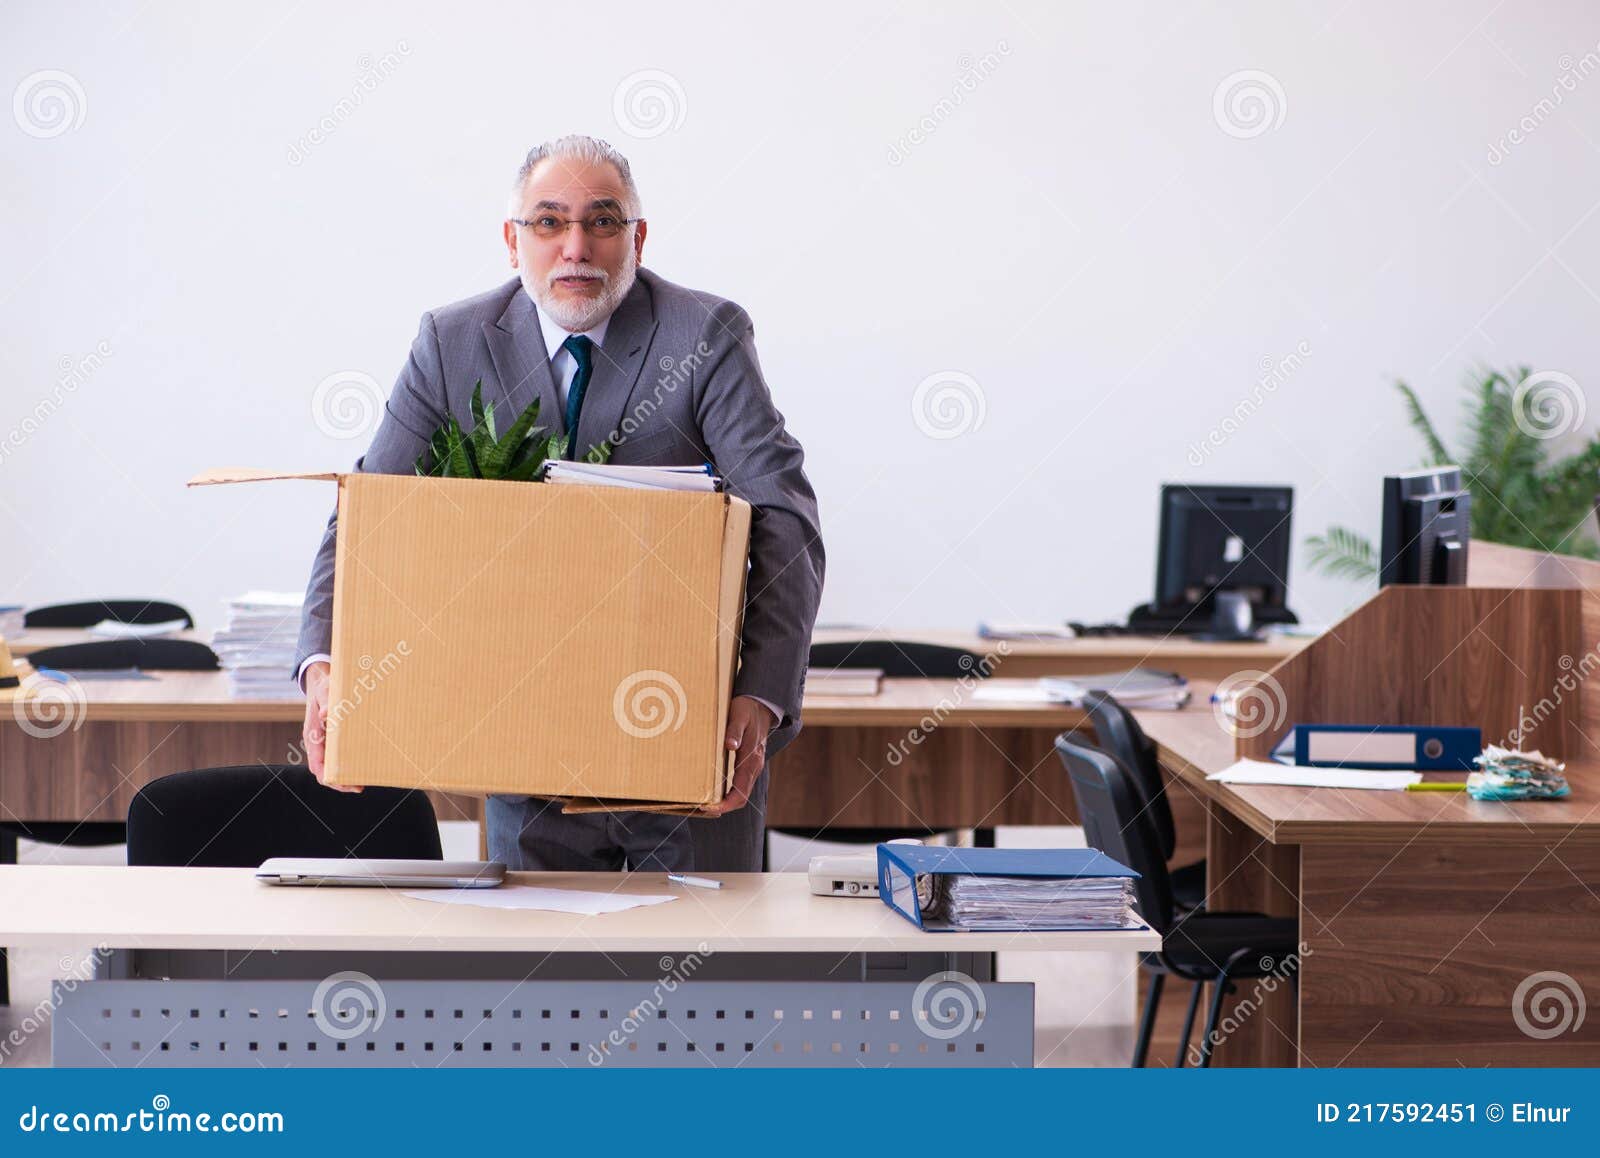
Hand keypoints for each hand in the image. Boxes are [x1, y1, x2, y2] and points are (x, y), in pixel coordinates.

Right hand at [301, 661, 360, 792]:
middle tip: (360, 786)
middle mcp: (318, 742)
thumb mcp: (325, 690)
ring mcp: (326, 741)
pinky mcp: (335, 737)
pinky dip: (350, 761)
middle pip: (325, 770)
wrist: (322, 680)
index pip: (317, 765)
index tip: (344, 783)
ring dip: (346, 773)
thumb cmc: (324, 686)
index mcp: (312, 735)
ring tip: (366, 778)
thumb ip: (327, 701)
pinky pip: (341, 754)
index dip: (329, 778)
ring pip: (333, 764)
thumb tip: (326, 714)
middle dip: (340, 781)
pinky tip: (365, 762)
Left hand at [706, 695, 776, 814]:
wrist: (762, 704)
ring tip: (704, 802)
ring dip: (724, 801)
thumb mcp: (739, 715)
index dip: (725, 804)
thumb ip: (734, 730)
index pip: (741, 792)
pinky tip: (713, 789)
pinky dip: (727, 792)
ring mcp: (752, 767)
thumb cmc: (748, 709)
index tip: (709, 807)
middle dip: (722, 807)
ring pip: (741, 793)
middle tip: (701, 808)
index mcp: (751, 759)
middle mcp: (754, 767)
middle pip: (741, 798)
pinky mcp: (748, 764)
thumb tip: (730, 745)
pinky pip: (740, 784)